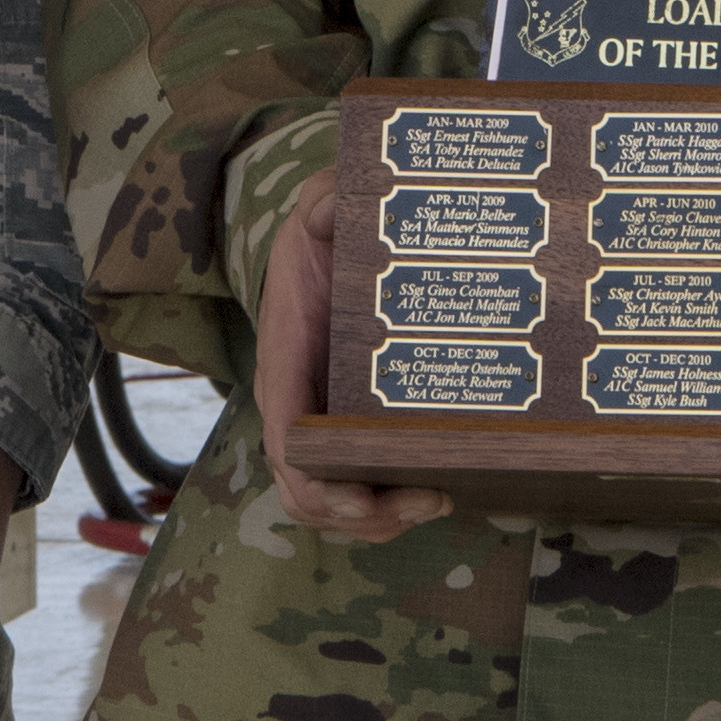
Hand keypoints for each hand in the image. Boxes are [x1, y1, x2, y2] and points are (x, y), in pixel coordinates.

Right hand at [254, 184, 451, 545]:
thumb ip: (322, 201)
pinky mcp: (344, 426)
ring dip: (378, 519)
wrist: (324, 240)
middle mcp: (292, 401)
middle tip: (430, 499)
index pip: (284, 438)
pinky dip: (386, 504)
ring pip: (328, 500)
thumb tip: (327, 210)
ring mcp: (316, 420)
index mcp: (282, 358)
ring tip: (438, 500)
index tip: (360, 497)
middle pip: (306, 489)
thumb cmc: (322, 232)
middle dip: (361, 513)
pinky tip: (437, 490)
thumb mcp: (318, 206)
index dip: (316, 480)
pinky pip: (353, 484)